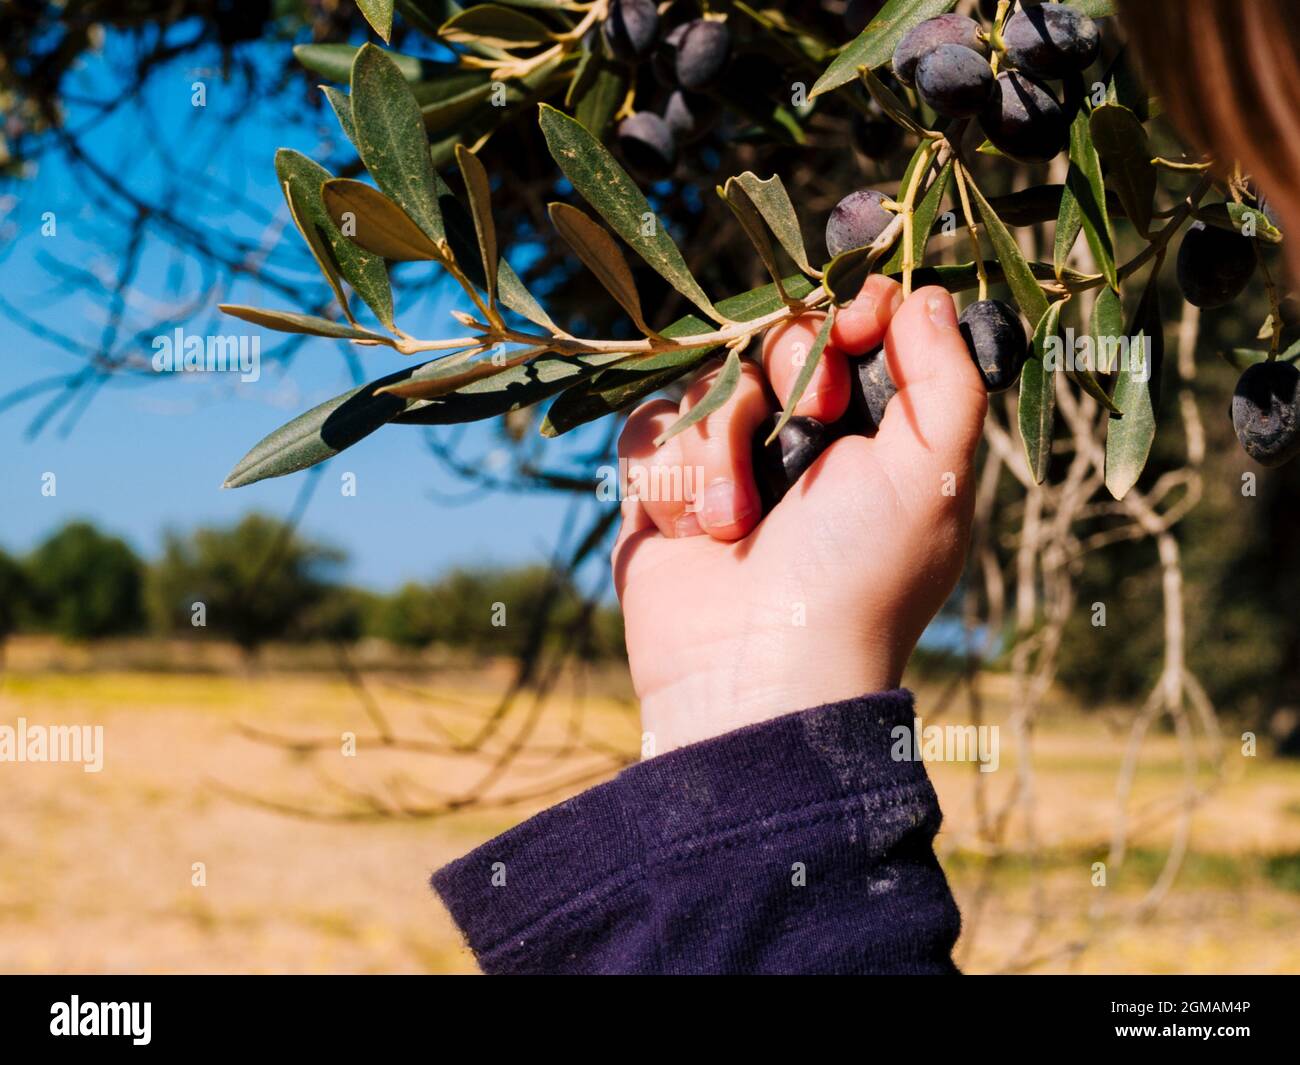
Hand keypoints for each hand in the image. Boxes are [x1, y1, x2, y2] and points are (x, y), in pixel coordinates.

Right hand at [612, 278, 988, 753]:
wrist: (755, 672)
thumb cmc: (858, 577)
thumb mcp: (931, 476)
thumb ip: (946, 378)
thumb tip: (925, 293)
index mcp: (874, 434)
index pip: (856, 329)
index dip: (852, 313)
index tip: (856, 326)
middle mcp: (800, 441)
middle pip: (774, 338)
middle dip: (787, 372)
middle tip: (806, 423)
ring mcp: (726, 465)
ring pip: (705, 383)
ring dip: (719, 448)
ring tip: (733, 522)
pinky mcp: (661, 491)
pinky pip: (647, 430)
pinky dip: (669, 479)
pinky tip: (692, 533)